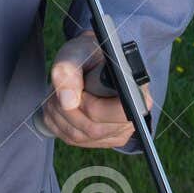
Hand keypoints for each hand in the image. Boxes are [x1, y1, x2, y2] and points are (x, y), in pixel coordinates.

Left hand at [42, 32, 152, 148]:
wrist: (91, 60)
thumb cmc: (87, 54)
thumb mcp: (77, 52)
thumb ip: (70, 70)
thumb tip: (68, 102)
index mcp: (137, 93)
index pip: (118, 113)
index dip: (91, 104)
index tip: (77, 89)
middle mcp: (133, 118)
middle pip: (94, 128)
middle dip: (68, 110)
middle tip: (58, 90)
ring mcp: (118, 132)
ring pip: (80, 136)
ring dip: (59, 116)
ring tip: (56, 95)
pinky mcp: (103, 139)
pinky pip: (75, 140)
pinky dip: (58, 124)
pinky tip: (57, 107)